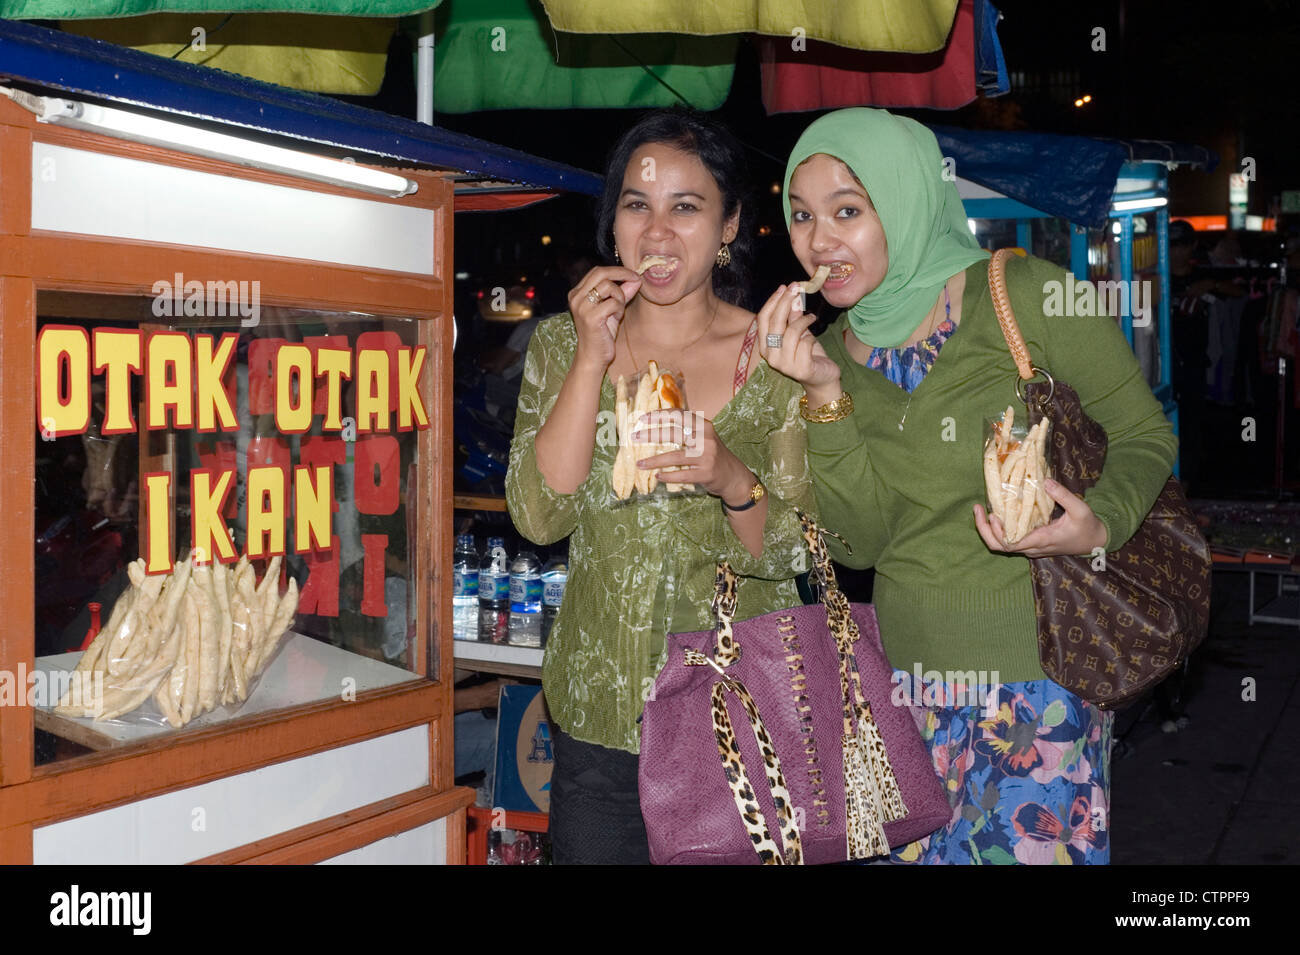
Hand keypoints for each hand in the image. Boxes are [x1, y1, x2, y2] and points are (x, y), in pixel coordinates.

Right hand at [567, 265, 642, 370]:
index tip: (633, 275)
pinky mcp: (591, 317)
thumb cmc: (602, 333)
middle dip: (622, 274)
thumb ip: (622, 293)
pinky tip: (616, 318)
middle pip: (601, 273)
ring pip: (609, 287)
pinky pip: (613, 303)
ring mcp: (582, 307)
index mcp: (577, 293)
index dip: (617, 270)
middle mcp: (576, 297)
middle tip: (637, 280)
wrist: (593, 357)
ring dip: (620, 297)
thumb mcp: (612, 309)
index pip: (597, 271)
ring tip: (618, 311)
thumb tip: (636, 279)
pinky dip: (619, 309)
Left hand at [631, 410, 752, 500]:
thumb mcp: (704, 437)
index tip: (643, 418)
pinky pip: (682, 475)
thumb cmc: (712, 454)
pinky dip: (668, 476)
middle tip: (634, 437)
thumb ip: (687, 430)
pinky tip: (657, 476)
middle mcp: (706, 439)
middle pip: (674, 434)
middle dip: (651, 435)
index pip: (679, 416)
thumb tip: (656, 425)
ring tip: (639, 463)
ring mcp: (707, 457)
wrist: (734, 476)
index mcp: (704, 426)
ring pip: (675, 457)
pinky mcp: (706, 474)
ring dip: (654, 461)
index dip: (660, 415)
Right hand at [756, 284, 841, 395]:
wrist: (822, 378)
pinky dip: (811, 337)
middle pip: (775, 323)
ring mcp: (784, 365)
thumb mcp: (798, 332)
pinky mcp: (800, 369)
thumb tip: (793, 295)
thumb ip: (792, 316)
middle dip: (786, 302)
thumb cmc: (808, 354)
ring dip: (804, 321)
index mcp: (765, 346)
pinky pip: (806, 343)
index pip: (763, 319)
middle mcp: (770, 356)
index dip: (773, 301)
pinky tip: (813, 338)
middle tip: (797, 289)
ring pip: (792, 332)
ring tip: (811, 318)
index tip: (785, 287)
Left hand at [973, 478, 1107, 557]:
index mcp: (1040, 540)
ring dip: (990, 529)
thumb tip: (1045, 481)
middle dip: (984, 530)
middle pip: (999, 546)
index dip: (996, 532)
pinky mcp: (1032, 543)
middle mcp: (1032, 547)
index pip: (1009, 544)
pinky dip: (1000, 528)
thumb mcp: (1081, 509)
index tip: (991, 514)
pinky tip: (998, 511)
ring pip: (1003, 544)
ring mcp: (1031, 547)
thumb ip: (1063, 495)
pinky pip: (1010, 539)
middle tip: (977, 509)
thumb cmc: (1088, 527)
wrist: (1095, 542)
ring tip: (981, 509)